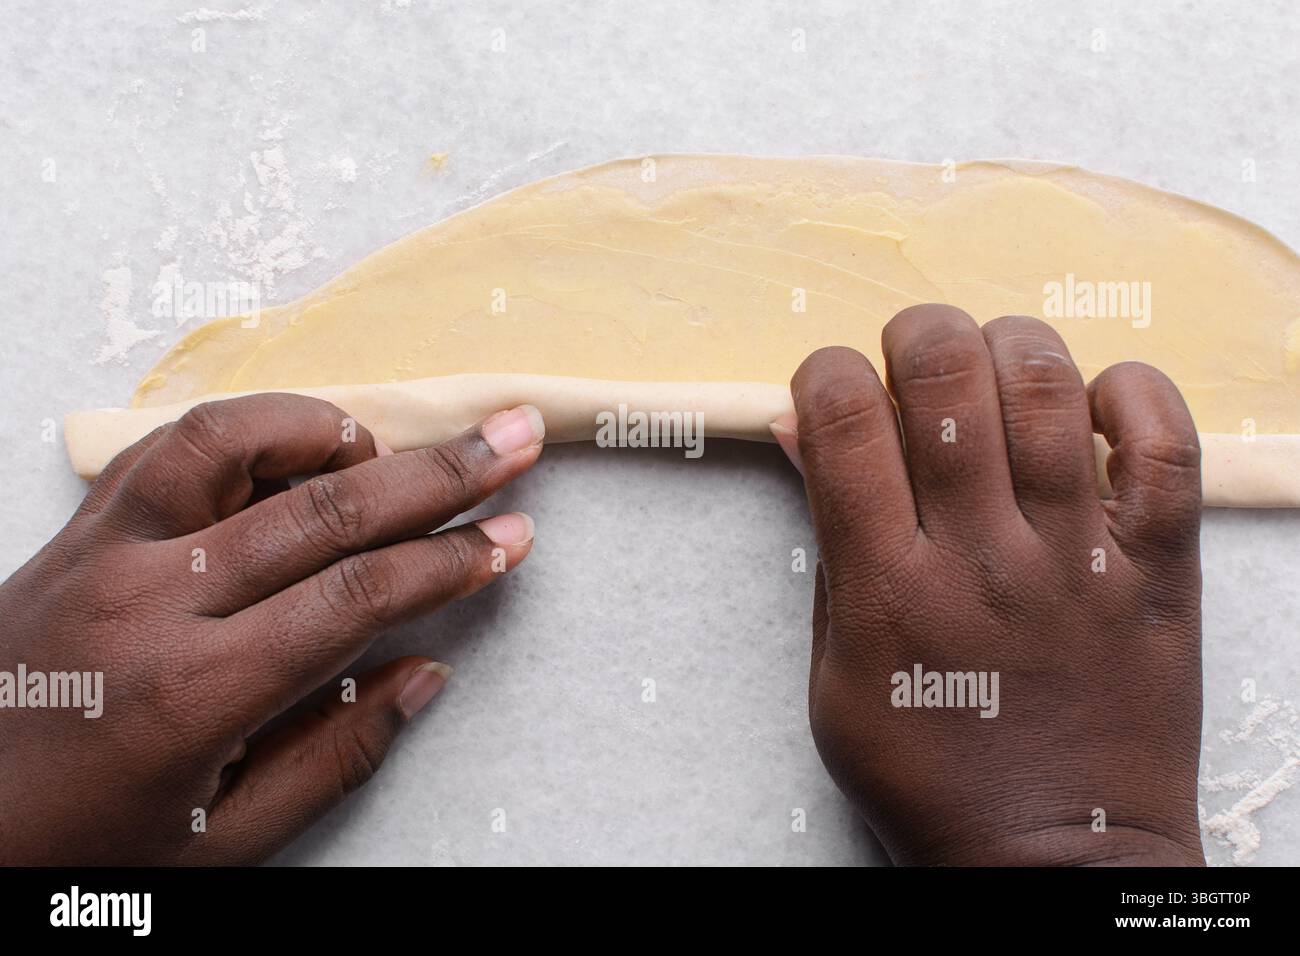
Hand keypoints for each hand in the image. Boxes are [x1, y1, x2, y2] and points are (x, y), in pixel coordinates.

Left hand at [0, 393, 542, 863]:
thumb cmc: (83, 846)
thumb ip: (334, 759)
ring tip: (391, 447)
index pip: (354, 598)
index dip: (448, 561)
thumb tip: (426, 673)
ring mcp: (101, 554)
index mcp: (195, 694)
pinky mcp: (75, 532)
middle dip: (436, 472)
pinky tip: (293, 448)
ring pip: (229, 444)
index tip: (511, 538)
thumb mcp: (221, 841)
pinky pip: (162, 447)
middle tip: (512, 436)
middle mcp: (147, 604)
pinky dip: (243, 429)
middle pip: (321, 510)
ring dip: (330, 429)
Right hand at [773, 304, 1203, 865]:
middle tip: (914, 355)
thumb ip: (826, 550)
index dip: (827, 372)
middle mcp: (984, 559)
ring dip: (1008, 345)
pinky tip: (1089, 402)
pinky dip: (1131, 393)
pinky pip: (1166, 445)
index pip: (846, 422)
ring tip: (992, 365)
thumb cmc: (930, 773)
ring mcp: (1078, 561)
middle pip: (948, 377)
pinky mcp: (1157, 571)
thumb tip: (804, 433)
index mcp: (889, 591)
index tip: (832, 385)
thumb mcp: (838, 676)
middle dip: (917, 333)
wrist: (1054, 860)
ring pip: (1047, 389)